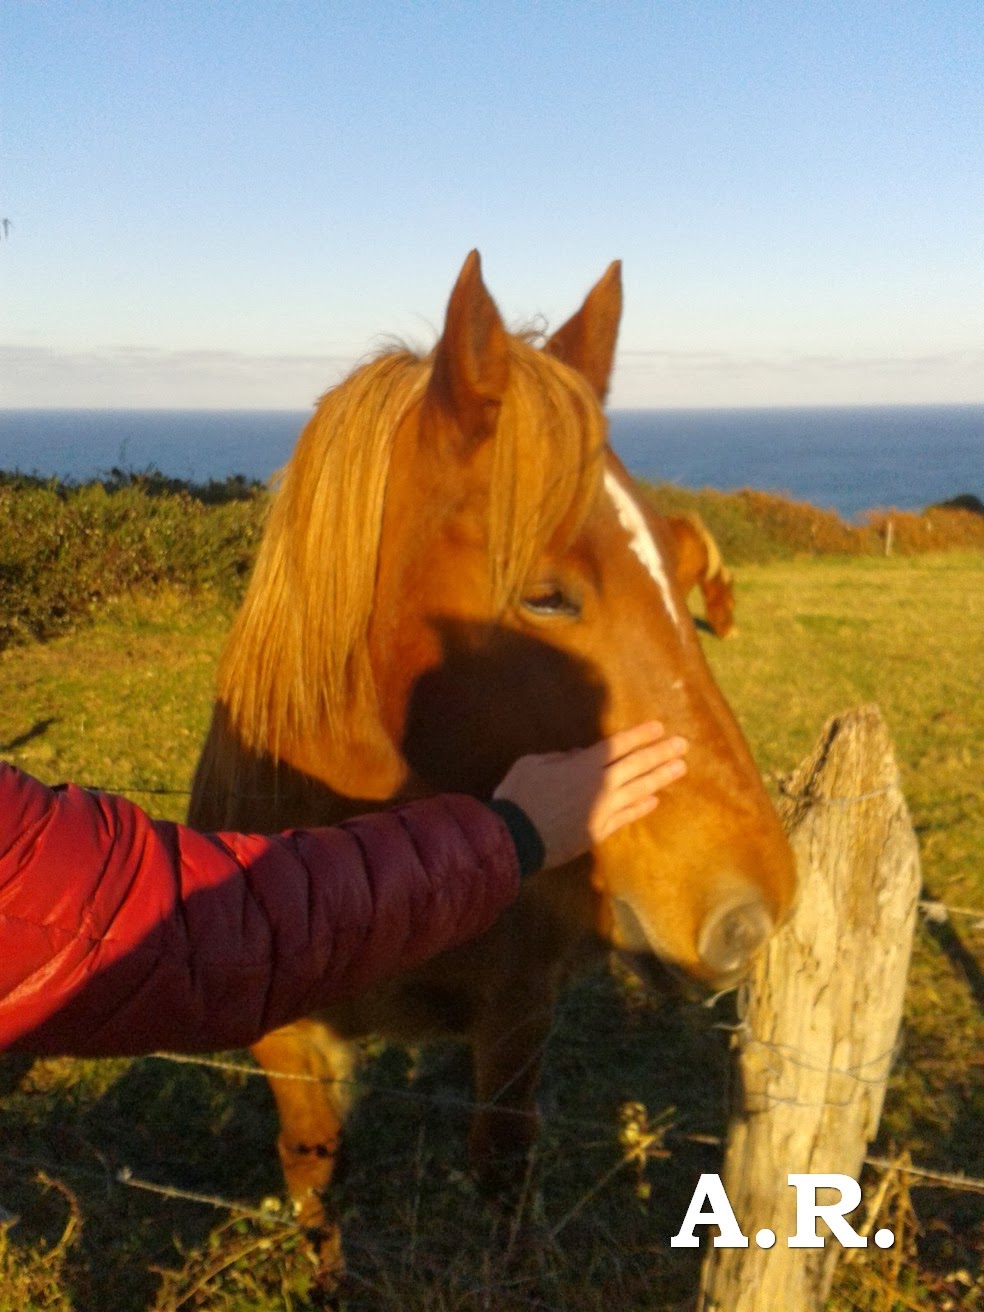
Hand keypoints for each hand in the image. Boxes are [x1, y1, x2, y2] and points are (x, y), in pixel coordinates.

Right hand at [492, 722, 688, 869]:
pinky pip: (626, 816)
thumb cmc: (518, 796)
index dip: (639, 735)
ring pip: (638, 791)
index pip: (618, 745)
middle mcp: (600, 786)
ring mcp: (603, 811)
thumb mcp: (532, 764)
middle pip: (636, 766)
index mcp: (583, 765)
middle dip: (660, 753)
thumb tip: (578, 755)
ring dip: (660, 778)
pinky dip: (641, 807)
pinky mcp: (599, 832)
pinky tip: (655, 800)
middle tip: (682, 744)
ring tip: (680, 768)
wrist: (514, 839)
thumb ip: (558, 758)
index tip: (659, 727)